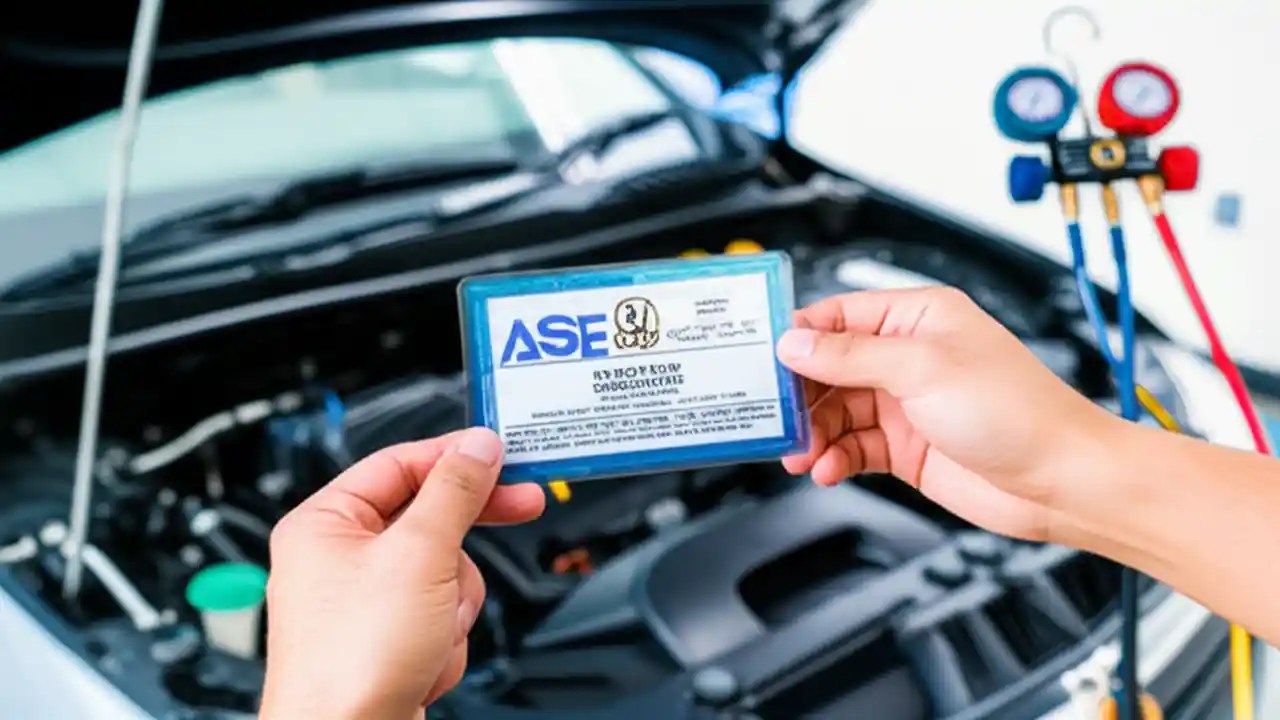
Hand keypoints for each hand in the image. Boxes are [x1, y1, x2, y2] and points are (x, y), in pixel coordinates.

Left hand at [260, 428, 544, 718]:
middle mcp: (337, 558)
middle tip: (522, 504)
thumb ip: (455, 491)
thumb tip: (478, 448)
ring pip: (445, 569)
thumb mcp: (419, 553)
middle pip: (429, 518)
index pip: (401, 464)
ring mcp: (365, 603)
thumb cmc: (351, 661)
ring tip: (434, 625)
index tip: (504, 456)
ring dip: (454, 600)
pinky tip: (427, 656)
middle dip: (462, 541)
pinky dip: (445, 636)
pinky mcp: (388, 640)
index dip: (457, 457)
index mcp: (325, 522)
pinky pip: (440, 613)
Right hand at [775, 287, 1118, 540]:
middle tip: (774, 415)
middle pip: (829, 367)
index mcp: (918, 318)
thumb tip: (796, 341)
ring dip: (813, 432)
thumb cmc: (1017, 411)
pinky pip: (853, 447)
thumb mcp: (923, 369)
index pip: (838, 315)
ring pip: (835, 411)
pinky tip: (827, 468)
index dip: (798, 335)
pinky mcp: (906, 447)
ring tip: (800, 452)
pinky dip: (834, 458)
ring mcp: (906, 404)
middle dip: (800, 393)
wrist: (1060, 481)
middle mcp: (909, 357)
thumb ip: (851, 354)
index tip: (762, 357)